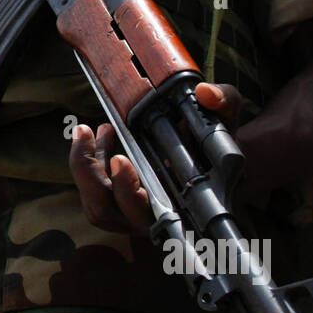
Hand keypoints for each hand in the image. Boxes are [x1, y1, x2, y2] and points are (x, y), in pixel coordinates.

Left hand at [69, 81, 243, 234]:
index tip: (121, 159)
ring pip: (96, 206)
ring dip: (85, 165)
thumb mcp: (228, 120)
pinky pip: (93, 194)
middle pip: (106, 212)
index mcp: (180, 207)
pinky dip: (88, 163)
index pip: (146, 213)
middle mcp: (152, 218)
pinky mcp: (118, 207)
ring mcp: (132, 216)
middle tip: (98, 132)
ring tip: (92, 129)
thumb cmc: (220, 149)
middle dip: (92, 174)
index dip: (127, 190)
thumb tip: (206, 93)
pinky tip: (101, 134)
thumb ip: (224, 103)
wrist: (216, 165)